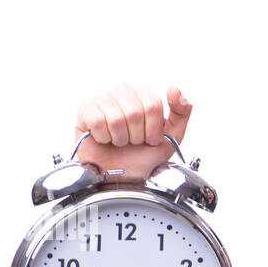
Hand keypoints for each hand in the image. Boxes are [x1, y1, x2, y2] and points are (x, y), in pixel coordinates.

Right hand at [73, 83, 192, 181]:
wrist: (122, 177)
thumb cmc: (144, 156)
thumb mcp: (172, 136)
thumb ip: (181, 112)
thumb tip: (174, 89)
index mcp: (144, 96)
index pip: (153, 104)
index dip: (153, 128)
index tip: (151, 139)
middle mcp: (123, 93)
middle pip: (135, 111)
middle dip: (137, 135)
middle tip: (134, 142)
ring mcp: (103, 100)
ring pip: (116, 117)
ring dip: (121, 138)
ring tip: (120, 142)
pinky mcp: (85, 110)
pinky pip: (97, 121)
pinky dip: (104, 138)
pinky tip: (105, 139)